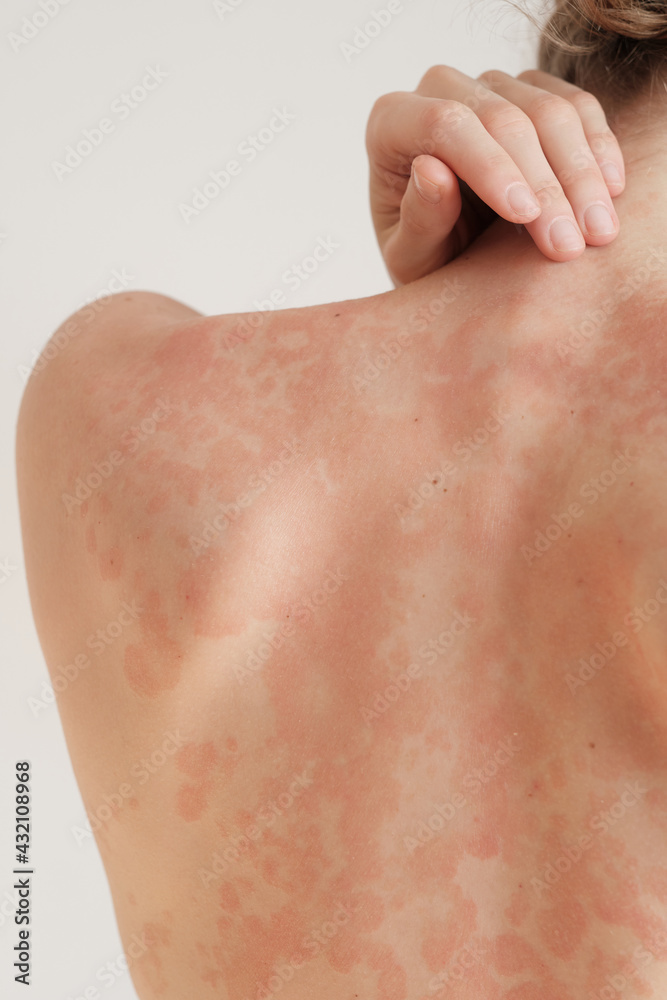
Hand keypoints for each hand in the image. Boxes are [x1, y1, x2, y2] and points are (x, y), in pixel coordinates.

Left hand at [366, 65, 625, 285]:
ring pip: (549, 110)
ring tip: (598, 232)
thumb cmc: (421, 258)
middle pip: (503, 117)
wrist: (451, 257)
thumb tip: (431, 171)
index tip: (527, 216)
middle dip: (544, 183)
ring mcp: (490, 87)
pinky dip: (598, 150)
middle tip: (570, 243)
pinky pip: (578, 107)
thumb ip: (418, 219)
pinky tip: (610, 193)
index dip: (491, 166)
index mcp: (391, 124)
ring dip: (580, 174)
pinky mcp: (534, 94)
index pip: (446, 125)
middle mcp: (438, 91)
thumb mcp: (410, 257)